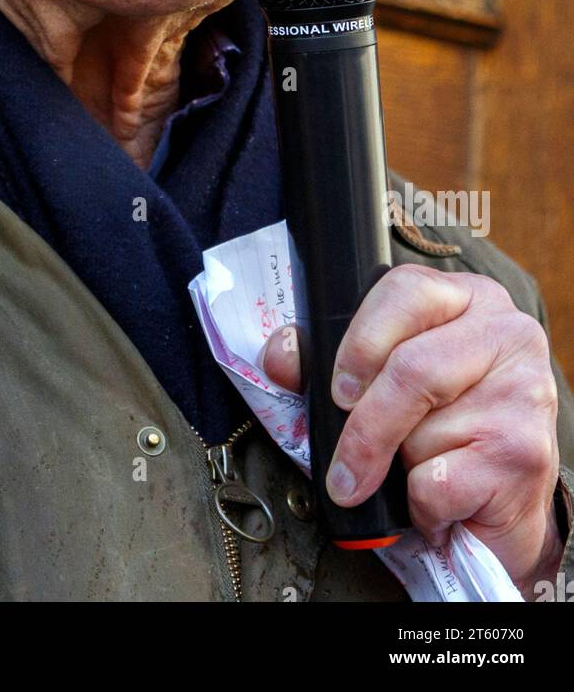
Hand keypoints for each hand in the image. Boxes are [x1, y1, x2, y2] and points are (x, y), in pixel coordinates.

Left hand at [261, 263, 562, 592]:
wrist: (496, 513)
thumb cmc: (436, 437)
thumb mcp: (380, 388)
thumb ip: (327, 365)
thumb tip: (278, 355)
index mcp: (468, 299)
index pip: (406, 290)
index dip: (361, 341)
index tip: (339, 391)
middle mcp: (507, 334)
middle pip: (412, 367)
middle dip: (365, 427)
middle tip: (344, 469)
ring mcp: (524, 393)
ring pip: (425, 428)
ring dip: (401, 467)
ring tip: (415, 474)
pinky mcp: (526, 454)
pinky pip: (440, 480)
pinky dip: (422, 505)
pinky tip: (441, 503)